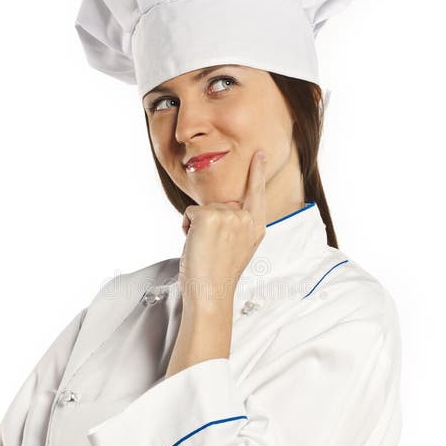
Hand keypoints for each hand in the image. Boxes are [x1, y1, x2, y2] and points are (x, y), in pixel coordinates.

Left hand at [179, 149, 266, 310]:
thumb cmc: (219, 276)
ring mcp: (229, 216)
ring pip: (204, 209)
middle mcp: (246, 219)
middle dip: (208, 221)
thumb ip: (238, 226)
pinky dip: (186, 227)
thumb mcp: (238, 248)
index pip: (257, 193)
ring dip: (197, 226)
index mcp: (256, 227)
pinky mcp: (209, 216)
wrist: (210, 292)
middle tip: (212, 248)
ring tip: (204, 249)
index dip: (257, 171)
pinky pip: (190, 212)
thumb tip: (225, 212)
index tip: (259, 153)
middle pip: (220, 204)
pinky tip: (195, 244)